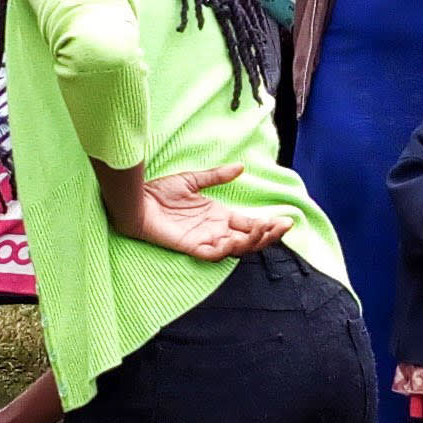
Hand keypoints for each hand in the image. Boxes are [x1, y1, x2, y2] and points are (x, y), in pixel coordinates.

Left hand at [121, 164, 292, 261]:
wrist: (137, 200)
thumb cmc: (160, 192)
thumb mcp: (193, 180)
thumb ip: (217, 176)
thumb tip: (241, 167)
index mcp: (219, 216)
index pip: (250, 225)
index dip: (268, 224)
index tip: (285, 220)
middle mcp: (216, 230)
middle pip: (249, 240)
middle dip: (268, 236)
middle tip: (282, 227)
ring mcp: (205, 240)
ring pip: (235, 249)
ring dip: (251, 242)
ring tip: (264, 230)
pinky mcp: (191, 247)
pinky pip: (212, 254)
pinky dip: (225, 250)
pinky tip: (234, 240)